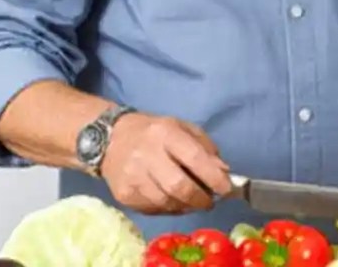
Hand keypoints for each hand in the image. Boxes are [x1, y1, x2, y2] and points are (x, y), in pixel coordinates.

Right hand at [99, 113, 232, 214]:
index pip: (194, 158)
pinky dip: (169, 209)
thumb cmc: (154, 133)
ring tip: (193, 201)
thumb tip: (223, 172)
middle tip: (210, 201)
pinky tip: (174, 201)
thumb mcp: (183, 128)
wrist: (110, 139)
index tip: (227, 189)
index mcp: (165, 134)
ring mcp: (132, 177)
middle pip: (179, 186)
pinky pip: (153, 209)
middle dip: (201, 199)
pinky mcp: (124, 195)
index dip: (214, 177)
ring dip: (186, 206)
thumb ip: (205, 148)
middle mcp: (147, 155)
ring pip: (166, 202)